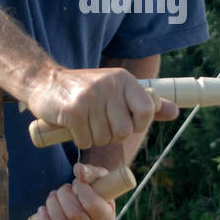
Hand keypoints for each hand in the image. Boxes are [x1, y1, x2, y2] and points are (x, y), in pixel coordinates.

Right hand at [25, 65, 178, 149]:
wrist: (44, 81)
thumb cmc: (84, 90)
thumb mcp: (117, 90)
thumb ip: (144, 103)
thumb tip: (175, 111)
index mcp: (124, 79)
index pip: (146, 111)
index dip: (137, 125)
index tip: (123, 122)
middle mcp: (109, 85)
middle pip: (123, 131)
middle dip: (111, 135)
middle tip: (99, 124)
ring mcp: (90, 97)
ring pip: (103, 138)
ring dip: (93, 137)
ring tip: (85, 122)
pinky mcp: (73, 110)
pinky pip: (85, 140)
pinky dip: (79, 138)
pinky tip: (73, 126)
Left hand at [29, 162, 117, 219]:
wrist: (84, 203)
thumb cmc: (94, 190)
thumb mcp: (99, 179)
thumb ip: (91, 172)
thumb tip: (79, 170)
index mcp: (107, 218)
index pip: (92, 205)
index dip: (81, 190)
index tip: (77, 183)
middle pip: (75, 214)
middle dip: (64, 195)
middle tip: (64, 188)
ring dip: (53, 204)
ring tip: (54, 196)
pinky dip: (43, 218)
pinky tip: (44, 209)